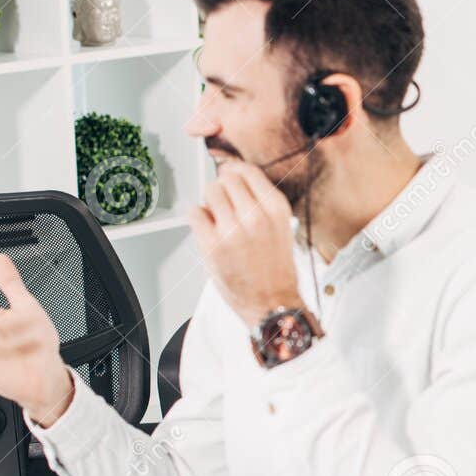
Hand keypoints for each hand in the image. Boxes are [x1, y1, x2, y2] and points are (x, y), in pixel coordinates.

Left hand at [188, 162, 305, 327]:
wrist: (273, 304)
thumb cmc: (276, 271)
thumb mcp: (281, 228)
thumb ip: (260, 204)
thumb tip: (232, 179)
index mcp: (276, 209)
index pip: (248, 171)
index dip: (235, 172)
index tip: (230, 177)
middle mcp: (256, 215)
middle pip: (226, 178)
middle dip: (222, 188)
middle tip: (224, 204)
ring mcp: (233, 230)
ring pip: (210, 191)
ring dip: (210, 202)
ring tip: (218, 220)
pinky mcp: (212, 245)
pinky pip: (195, 212)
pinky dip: (198, 218)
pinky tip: (208, 230)